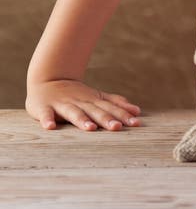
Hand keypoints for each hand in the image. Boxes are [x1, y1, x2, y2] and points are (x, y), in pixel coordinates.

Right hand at [26, 79, 141, 131]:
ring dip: (81, 120)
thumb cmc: (77, 94)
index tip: (136, 123)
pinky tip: (50, 127)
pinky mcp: (44, 108)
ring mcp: (62, 105)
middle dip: (106, 119)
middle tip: (117, 128)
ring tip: (90, 128)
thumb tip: (137, 111)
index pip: (110, 109)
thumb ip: (115, 104)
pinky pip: (46, 115)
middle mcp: (80, 102)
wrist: (48, 79)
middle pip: (95, 112)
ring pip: (74, 113)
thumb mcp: (97, 97)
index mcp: (93, 101)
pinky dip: (47, 120)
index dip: (123, 115)